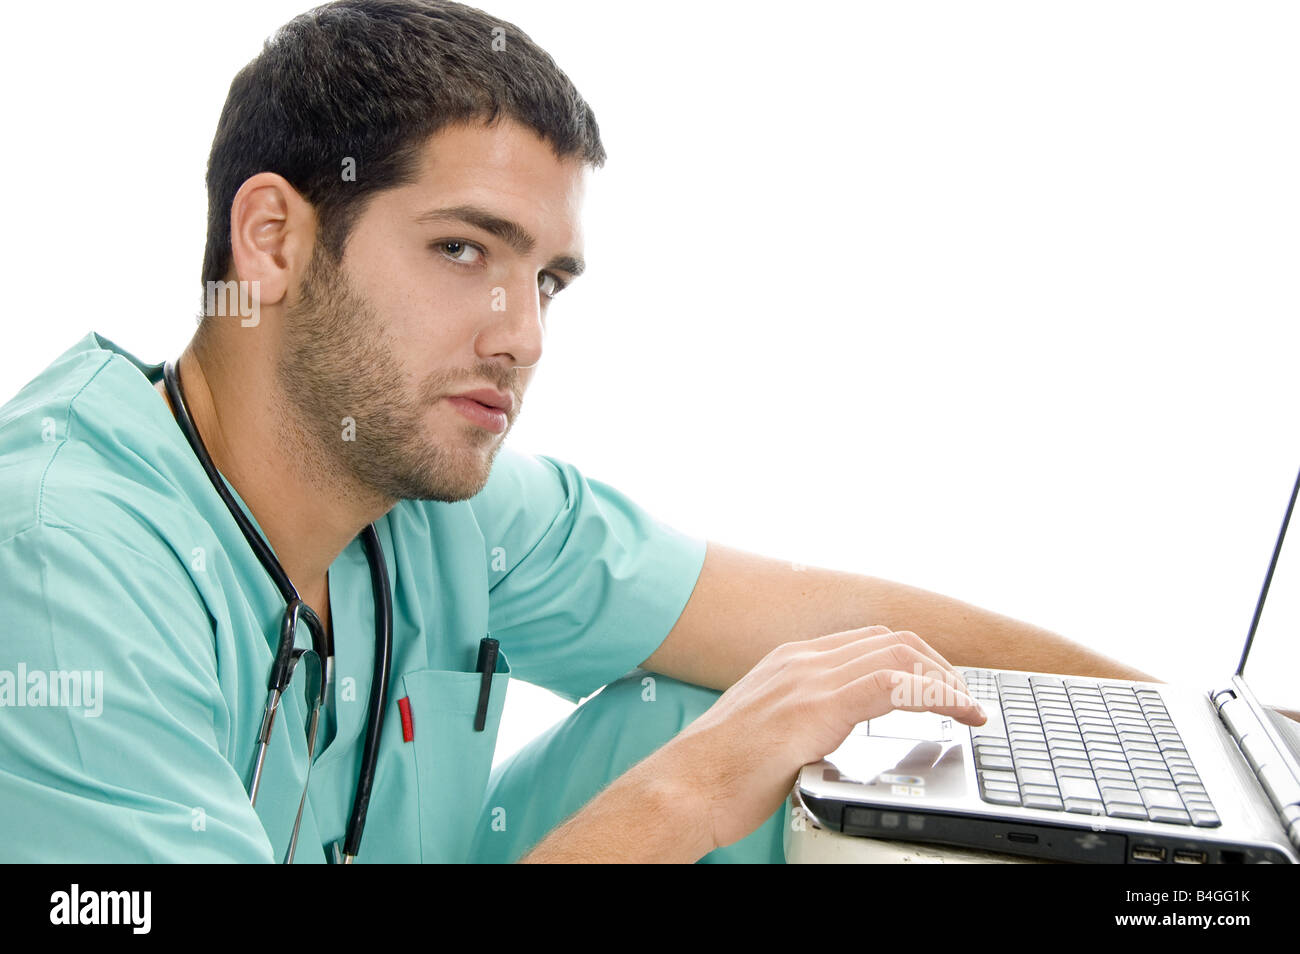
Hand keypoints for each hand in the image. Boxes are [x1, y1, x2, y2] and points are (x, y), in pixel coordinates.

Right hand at [655, 624, 986, 853]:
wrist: (683, 787)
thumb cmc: (717, 772)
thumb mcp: (768, 729)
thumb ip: (802, 717)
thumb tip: (827, 733)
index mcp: (790, 660)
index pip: (870, 642)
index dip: (915, 661)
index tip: (940, 689)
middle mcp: (802, 659)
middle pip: (892, 640)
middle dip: (939, 666)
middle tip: (964, 700)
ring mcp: (808, 679)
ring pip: (899, 654)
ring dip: (946, 679)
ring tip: (969, 708)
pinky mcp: (816, 707)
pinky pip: (894, 685)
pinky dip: (936, 694)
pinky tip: (958, 713)